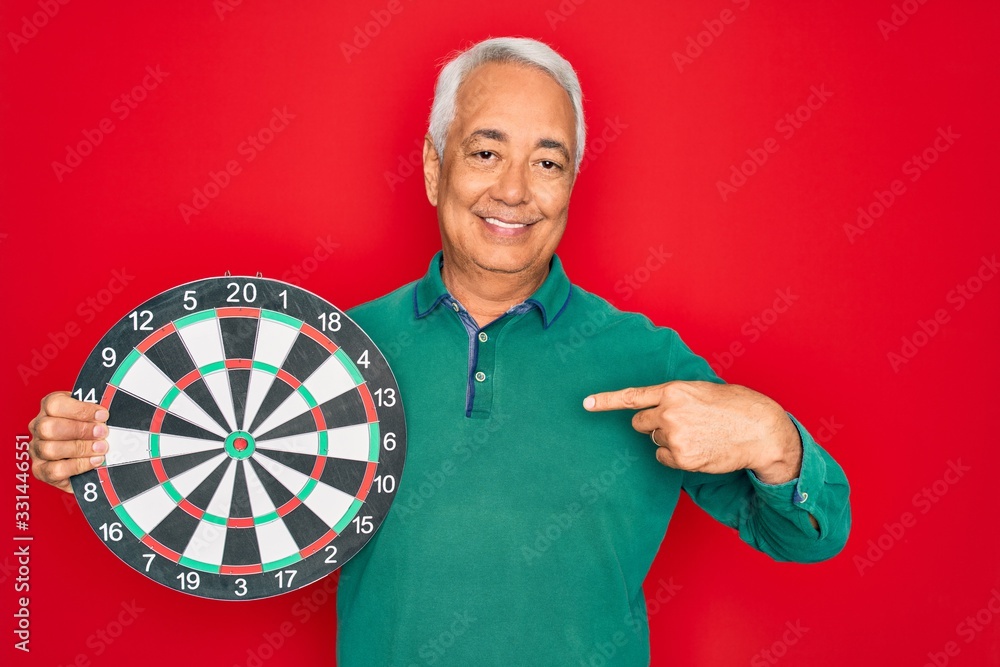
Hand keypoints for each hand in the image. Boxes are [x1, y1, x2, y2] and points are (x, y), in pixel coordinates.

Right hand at [28, 392, 108, 492]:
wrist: (84, 461)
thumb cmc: (90, 430)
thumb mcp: (92, 416)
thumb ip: (96, 413)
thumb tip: (108, 415)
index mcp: (49, 408)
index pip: (55, 404)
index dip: (80, 410)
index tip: (103, 415)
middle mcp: (38, 427)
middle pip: (49, 427)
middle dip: (80, 430)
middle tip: (103, 433)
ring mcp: (37, 449)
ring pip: (50, 449)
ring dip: (80, 449)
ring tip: (101, 448)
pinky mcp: (41, 470)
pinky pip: (55, 470)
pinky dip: (78, 466)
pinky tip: (94, 461)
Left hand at [583, 381, 801, 482]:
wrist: (759, 430)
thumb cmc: (734, 407)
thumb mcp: (702, 390)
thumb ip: (676, 397)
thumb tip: (657, 409)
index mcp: (673, 390)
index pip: (631, 397)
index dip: (605, 401)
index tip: (586, 404)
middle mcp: (669, 411)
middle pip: (640, 423)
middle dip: (652, 424)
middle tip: (679, 424)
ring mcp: (674, 435)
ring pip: (655, 441)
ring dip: (670, 440)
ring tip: (699, 435)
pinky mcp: (681, 457)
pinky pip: (664, 459)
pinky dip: (676, 457)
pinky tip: (698, 449)